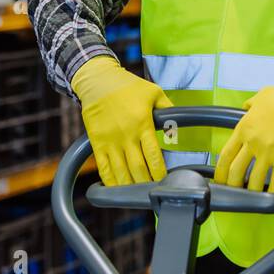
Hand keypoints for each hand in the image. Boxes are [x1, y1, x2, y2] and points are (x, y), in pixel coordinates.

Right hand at [71, 56, 172, 185]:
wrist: (98, 81)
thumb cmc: (128, 86)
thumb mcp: (153, 92)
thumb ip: (167, 110)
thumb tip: (177, 128)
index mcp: (142, 123)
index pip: (153, 155)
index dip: (159, 172)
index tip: (163, 181)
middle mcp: (126, 134)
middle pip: (138, 168)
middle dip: (146, 183)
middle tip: (152, 191)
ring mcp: (110, 140)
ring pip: (120, 171)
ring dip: (129, 186)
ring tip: (136, 193)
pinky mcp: (96, 142)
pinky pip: (103, 167)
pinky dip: (109, 180)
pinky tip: (116, 187)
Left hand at [214, 73, 273, 192]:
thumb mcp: (261, 96)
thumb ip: (250, 104)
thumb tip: (246, 107)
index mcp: (244, 128)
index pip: (225, 155)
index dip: (220, 171)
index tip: (220, 178)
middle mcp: (253, 142)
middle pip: (235, 172)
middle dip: (233, 186)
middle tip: (234, 192)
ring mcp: (268, 151)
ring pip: (255, 181)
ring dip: (254, 192)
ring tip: (255, 196)